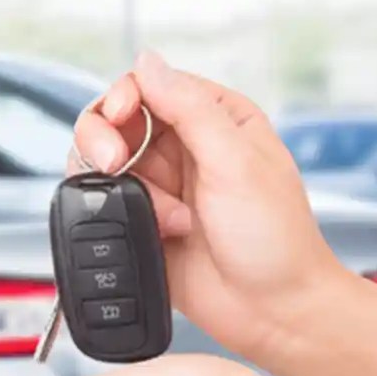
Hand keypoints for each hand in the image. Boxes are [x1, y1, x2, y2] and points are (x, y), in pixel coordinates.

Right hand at [74, 52, 352, 360]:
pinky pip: (102, 205)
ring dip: (119, 187)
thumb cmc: (276, 241)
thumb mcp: (237, 162)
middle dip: (105, 140)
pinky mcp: (144, 224)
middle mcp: (185, 149)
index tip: (119, 118)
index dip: (124, 96)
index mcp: (216, 120)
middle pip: (114, 121)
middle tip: (114, 163)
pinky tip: (150, 230)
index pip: (150, 85)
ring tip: (159, 213)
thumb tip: (148, 63)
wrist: (273, 312)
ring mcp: (161, 187)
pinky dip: (114, 216)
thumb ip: (190, 109)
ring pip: (101, 164)